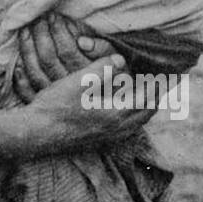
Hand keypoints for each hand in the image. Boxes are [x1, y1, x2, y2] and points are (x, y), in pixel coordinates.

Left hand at [10, 12, 111, 103]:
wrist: (113, 113)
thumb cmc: (117, 83)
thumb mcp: (118, 64)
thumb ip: (103, 51)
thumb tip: (82, 42)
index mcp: (86, 75)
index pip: (67, 50)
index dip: (59, 31)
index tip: (54, 16)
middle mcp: (70, 88)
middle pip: (48, 59)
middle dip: (40, 35)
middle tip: (37, 18)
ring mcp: (57, 99)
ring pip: (35, 73)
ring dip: (27, 50)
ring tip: (25, 30)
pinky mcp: (47, 108)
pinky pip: (28, 93)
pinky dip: (21, 78)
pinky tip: (17, 63)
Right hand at [22, 53, 156, 154]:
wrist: (36, 134)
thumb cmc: (55, 106)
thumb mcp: (78, 81)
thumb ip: (102, 68)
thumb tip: (122, 59)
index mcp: (116, 114)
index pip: (147, 98)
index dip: (158, 86)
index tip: (166, 75)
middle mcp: (117, 129)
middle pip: (146, 114)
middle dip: (155, 98)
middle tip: (161, 84)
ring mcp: (108, 138)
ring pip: (137, 124)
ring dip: (144, 109)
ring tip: (146, 96)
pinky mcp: (99, 142)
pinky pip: (126, 131)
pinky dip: (133, 119)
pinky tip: (123, 112)